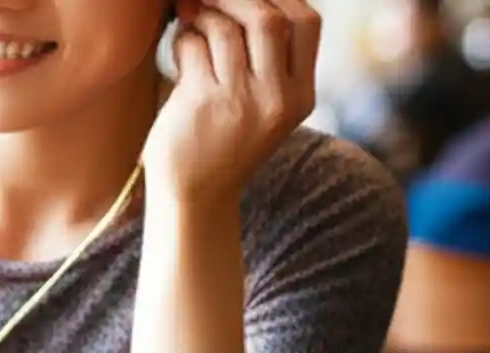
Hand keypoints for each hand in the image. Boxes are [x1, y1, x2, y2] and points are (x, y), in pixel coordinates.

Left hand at [143, 0, 321, 203]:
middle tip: (210, 0)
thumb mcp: (265, 108)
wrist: (194, 196)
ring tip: (192, 26)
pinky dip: (184, 37)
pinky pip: (194, 45)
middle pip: (269, 17)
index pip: (308, 23)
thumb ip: (269, 60)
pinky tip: (181, 49)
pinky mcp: (203, 102)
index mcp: (300, 97)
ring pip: (226, 28)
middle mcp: (277, 98)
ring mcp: (240, 100)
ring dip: (203, 16)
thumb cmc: (224, 144)